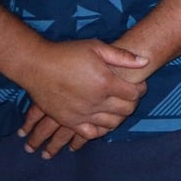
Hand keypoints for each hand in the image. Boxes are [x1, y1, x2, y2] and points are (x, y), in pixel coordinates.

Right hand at [15, 40, 148, 155]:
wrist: (35, 65)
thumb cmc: (66, 53)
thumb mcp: (96, 47)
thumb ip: (122, 56)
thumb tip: (145, 62)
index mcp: (105, 83)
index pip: (135, 94)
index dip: (140, 89)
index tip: (137, 85)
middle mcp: (96, 101)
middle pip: (126, 110)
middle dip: (132, 103)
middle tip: (127, 97)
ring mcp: (82, 113)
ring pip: (111, 124)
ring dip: (118, 117)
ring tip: (115, 107)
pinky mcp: (69, 121)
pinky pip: (91, 133)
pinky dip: (100, 130)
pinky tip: (100, 122)